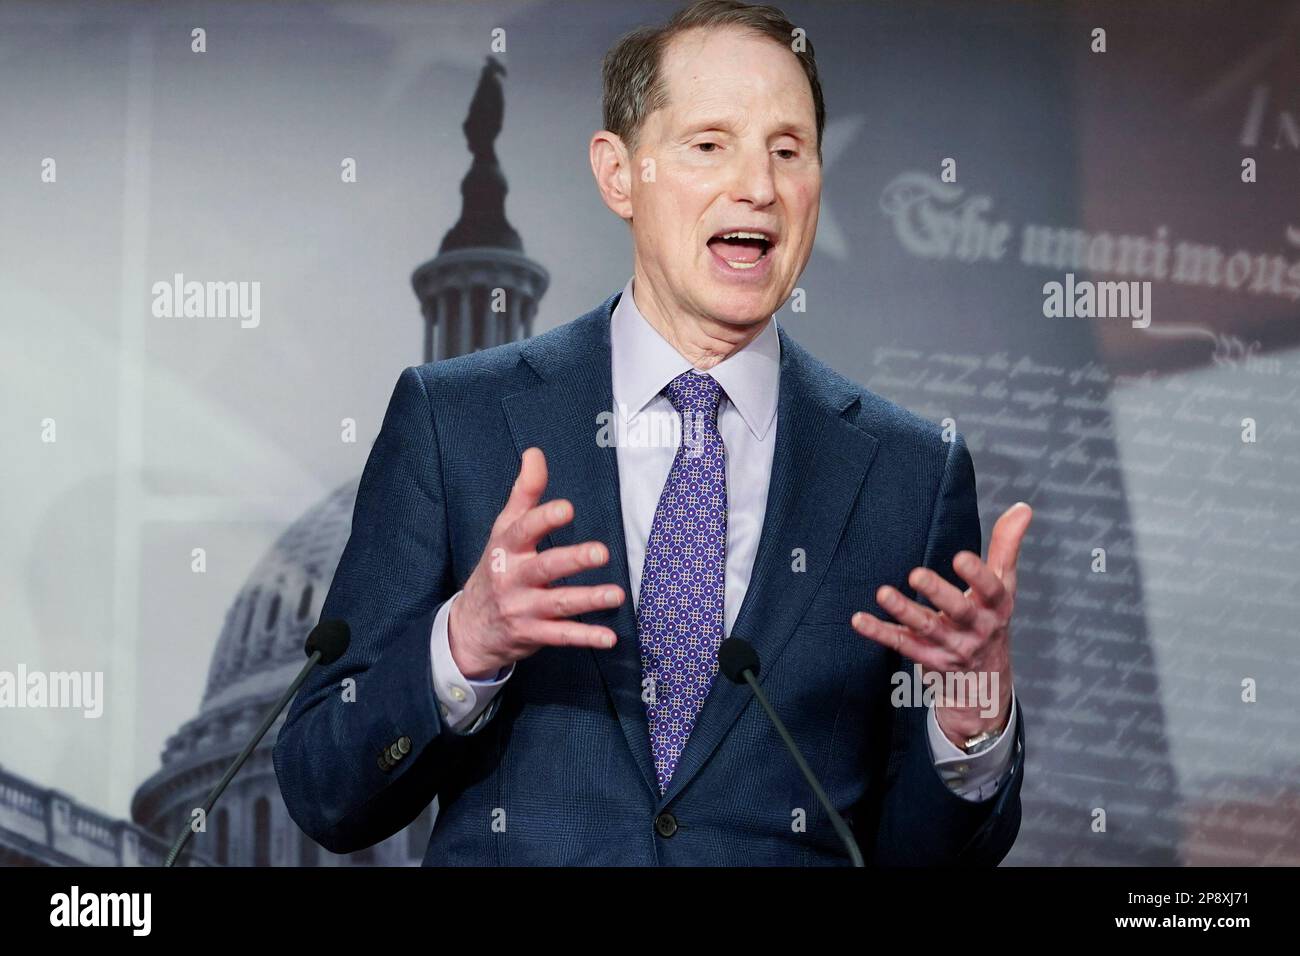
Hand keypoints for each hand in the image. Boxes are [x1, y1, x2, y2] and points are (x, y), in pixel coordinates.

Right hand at [448, 447, 625, 678]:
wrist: (469, 628)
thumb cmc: (496, 568)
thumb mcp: (503, 530)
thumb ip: (524, 493)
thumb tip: (536, 453)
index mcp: (507, 548)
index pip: (523, 530)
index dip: (544, 519)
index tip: (567, 509)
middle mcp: (513, 578)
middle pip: (544, 568)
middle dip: (572, 560)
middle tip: (601, 552)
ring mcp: (522, 609)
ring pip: (557, 604)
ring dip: (588, 599)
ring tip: (617, 594)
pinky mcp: (532, 634)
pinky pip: (560, 636)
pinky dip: (585, 637)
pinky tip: (608, 638)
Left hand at [851, 502, 1031, 748]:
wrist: (985, 680)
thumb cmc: (990, 618)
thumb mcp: (1004, 584)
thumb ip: (1006, 546)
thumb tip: (1023, 507)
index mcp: (996, 606)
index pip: (992, 591)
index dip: (978, 576)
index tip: (960, 557)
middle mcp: (977, 629)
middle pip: (959, 612)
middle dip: (939, 594)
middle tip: (916, 574)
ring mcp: (952, 647)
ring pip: (927, 630)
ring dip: (904, 611)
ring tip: (883, 594)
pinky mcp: (928, 659)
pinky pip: (902, 645)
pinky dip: (880, 633)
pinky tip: (860, 620)